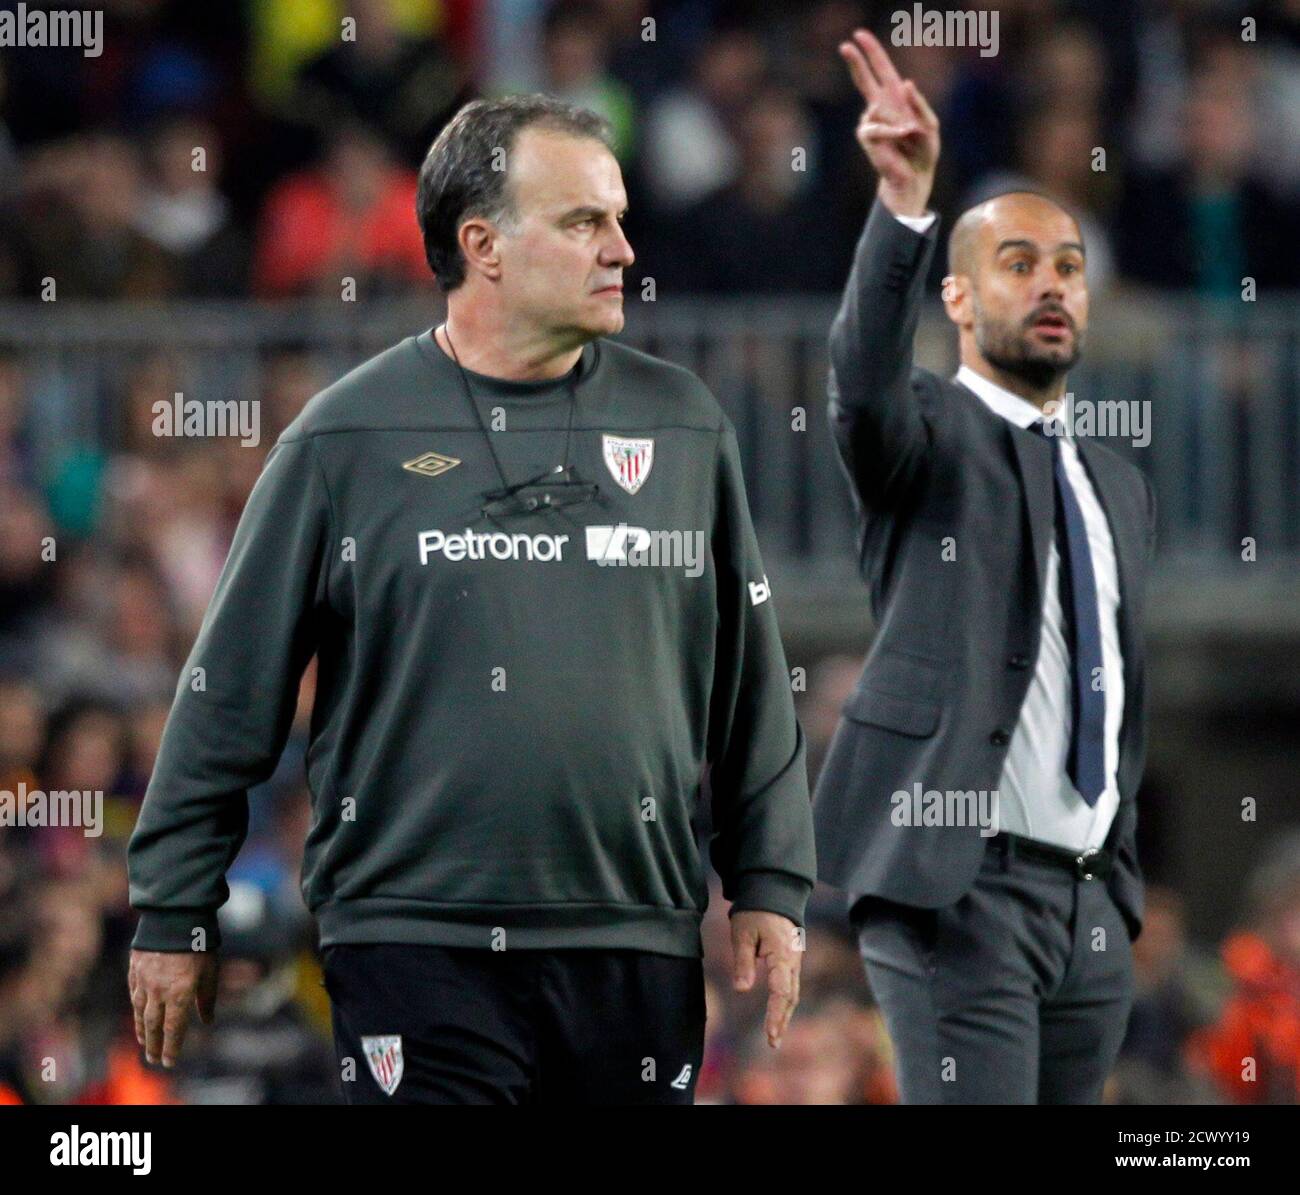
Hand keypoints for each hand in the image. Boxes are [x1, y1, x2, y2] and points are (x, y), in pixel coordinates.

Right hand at [128, 949, 218, 1067]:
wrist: (174, 916)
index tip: (169, 1062)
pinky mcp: (135, 970)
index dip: (172, 1047)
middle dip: (154, 1044)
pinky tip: (138, 1015)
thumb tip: (207, 1020)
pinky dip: (136, 1009)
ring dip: (142, 1030)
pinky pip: (134, 995)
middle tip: (153, 1059)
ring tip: (144, 1043)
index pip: (174, 1028)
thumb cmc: (199, 943)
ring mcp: (144, 981)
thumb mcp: (210, 970)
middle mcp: (159, 991)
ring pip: (141, 1012)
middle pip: (154, 1025)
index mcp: (180, 993)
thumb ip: (207, 998)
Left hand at [730, 909, 802, 1047]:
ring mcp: (795, 959)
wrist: (774, 891)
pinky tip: (779, 1012)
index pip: (781, 992)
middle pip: (790, 997)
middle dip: (782, 1020)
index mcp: (782, 955)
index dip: (775, 1015)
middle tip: (772, 1043)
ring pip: (793, 992)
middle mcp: (793, 960)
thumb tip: (742, 990)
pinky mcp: (792, 958)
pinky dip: (786, 1002)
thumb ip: (743, 961)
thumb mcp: (743, 934)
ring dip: (785, 1014)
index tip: (769, 1034)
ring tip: (775, 1035)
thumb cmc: (755, 911)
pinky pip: (791, 984)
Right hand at [839, 28, 939, 217]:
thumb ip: (919, 104)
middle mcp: (880, 106)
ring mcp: (871, 121)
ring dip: (899, 121)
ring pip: (878, 107)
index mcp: (896, 98)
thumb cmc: (923, 150)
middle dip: (856, 61)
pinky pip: (877, 125)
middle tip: (844, 44)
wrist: (914, 177)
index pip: (881, 70)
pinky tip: (903, 136)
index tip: (859, 35)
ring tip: (909, 136)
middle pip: (864, 79)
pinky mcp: (867, 136)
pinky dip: (892, 130)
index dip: (871, 52)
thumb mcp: (930, 124)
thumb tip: (905, 84)